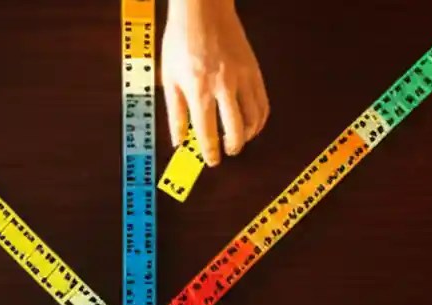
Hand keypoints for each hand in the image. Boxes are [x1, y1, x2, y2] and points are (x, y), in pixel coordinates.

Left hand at [162, 0, 268, 165]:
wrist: (202, 11)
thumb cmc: (181, 41)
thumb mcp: (168, 77)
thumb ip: (175, 111)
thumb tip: (178, 140)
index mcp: (198, 90)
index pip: (207, 132)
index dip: (210, 152)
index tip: (212, 161)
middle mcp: (223, 87)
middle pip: (235, 130)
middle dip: (233, 147)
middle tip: (228, 152)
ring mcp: (242, 78)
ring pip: (254, 118)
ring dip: (249, 135)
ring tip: (240, 138)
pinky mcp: (254, 70)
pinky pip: (263, 102)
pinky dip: (260, 118)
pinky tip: (253, 123)